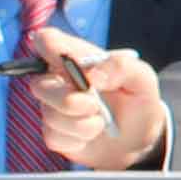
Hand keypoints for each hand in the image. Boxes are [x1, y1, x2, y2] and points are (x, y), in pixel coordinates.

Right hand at [30, 30, 170, 170]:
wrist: (140, 138)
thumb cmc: (137, 100)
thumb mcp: (142, 78)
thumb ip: (121, 67)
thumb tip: (92, 75)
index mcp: (76, 57)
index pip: (46, 41)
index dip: (49, 47)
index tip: (71, 64)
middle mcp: (59, 80)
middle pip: (38, 84)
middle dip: (68, 100)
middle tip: (94, 105)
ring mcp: (54, 106)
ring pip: (50, 115)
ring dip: (81, 123)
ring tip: (102, 122)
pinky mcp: (54, 132)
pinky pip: (54, 136)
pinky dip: (79, 138)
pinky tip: (92, 134)